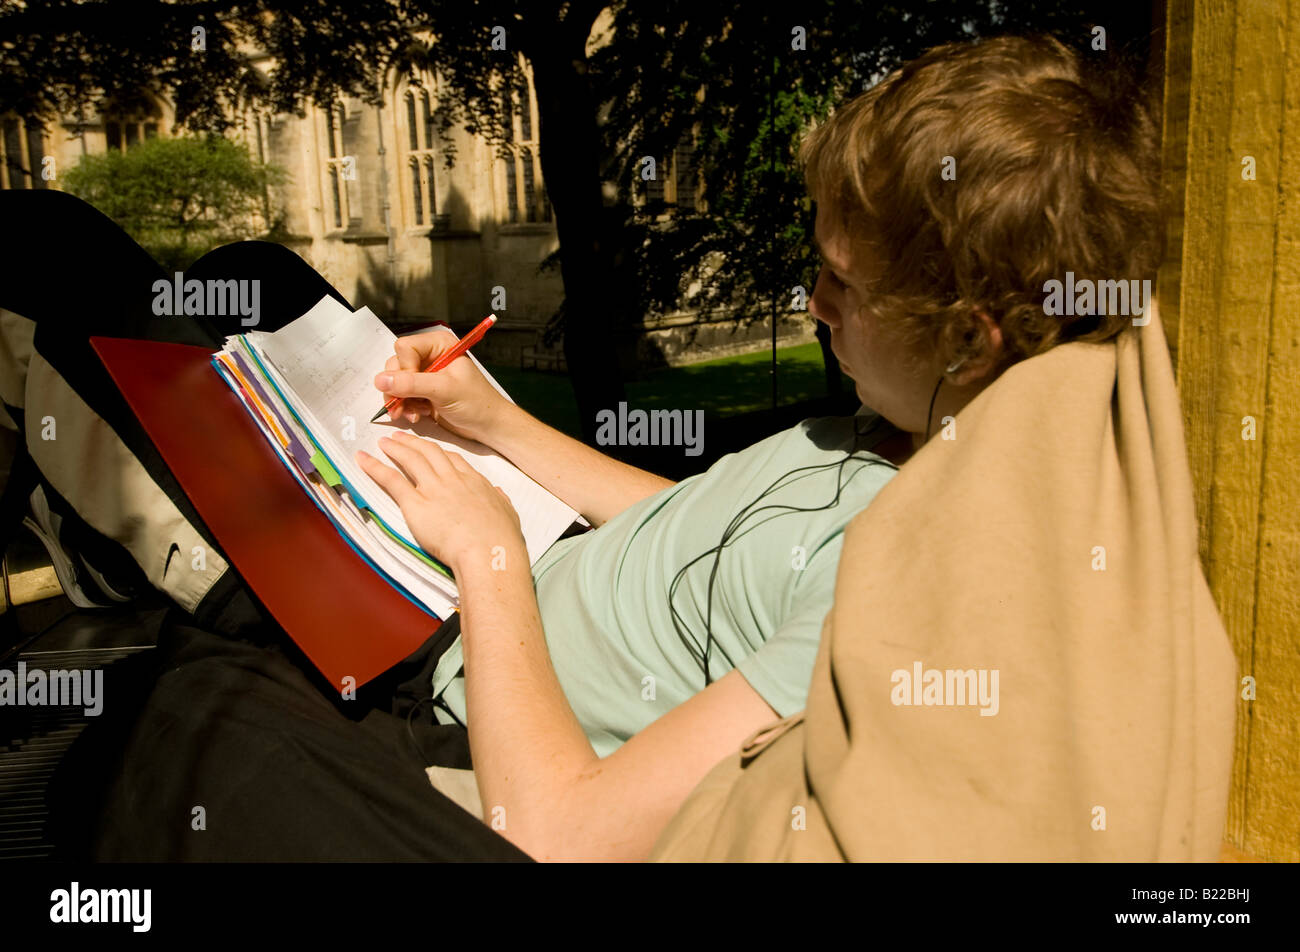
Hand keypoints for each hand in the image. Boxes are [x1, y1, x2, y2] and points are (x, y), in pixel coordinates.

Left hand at [356, 431, 523, 574]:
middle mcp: (452, 480)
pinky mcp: (415, 503)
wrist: (489, 550)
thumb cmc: (501, 539)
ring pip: (411, 459)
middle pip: (430, 453)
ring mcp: (433, 489)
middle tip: (401, 437)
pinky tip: (364, 459)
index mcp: (475, 482)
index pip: (454, 460)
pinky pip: (391, 480)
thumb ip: (501, 502)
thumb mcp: (508, 514)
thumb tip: (499, 495)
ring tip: (384, 442)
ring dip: (396, 448)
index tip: (431, 450)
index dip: (439, 453)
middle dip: (414, 443)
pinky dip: (375, 467)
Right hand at [374, 327, 513, 443]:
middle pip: (396, 364)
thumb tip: (382, 380)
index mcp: (439, 344)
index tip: (414, 387)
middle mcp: (430, 355)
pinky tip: (418, 415)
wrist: (487, 425)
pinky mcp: (421, 390)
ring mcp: (424, 374)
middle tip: (403, 406)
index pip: (405, 348)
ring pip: (395, 382)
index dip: (405, 369)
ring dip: (400, 400)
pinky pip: (400, 395)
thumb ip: (412, 384)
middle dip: (398, 388)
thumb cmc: (477, 403)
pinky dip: (405, 407)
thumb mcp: (444, 390)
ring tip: (414, 413)